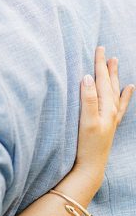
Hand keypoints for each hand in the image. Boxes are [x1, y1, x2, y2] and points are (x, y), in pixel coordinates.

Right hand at [72, 46, 133, 189]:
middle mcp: (111, 110)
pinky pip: (120, 105)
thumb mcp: (86, 121)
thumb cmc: (87, 145)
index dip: (99, 64)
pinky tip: (129, 89)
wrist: (91, 166)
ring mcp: (111, 118)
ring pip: (115, 92)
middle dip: (107, 68)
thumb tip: (88, 77)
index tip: (98, 49)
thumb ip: (88, 98)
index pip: (101, 80)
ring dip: (114, 78)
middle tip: (106, 52)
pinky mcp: (109, 125)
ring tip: (115, 64)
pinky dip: (125, 96)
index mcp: (105, 107)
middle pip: (109, 84)